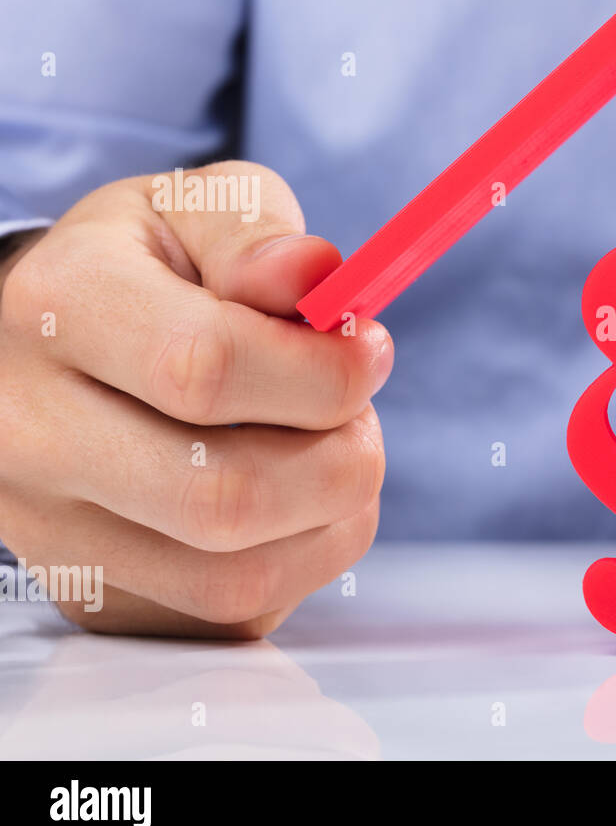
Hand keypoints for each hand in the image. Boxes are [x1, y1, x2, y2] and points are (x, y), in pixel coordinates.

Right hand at [0, 162, 391, 637]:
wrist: (48, 347)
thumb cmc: (144, 273)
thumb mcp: (192, 213)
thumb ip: (257, 233)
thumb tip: (313, 277)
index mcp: (58, 310)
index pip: (204, 369)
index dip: (324, 372)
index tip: (370, 352)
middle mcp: (31, 433)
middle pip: (223, 499)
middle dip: (341, 459)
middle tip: (357, 416)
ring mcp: (53, 530)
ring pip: (238, 577)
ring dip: (333, 519)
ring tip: (332, 454)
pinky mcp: (96, 595)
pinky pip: (236, 612)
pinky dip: (303, 560)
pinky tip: (295, 502)